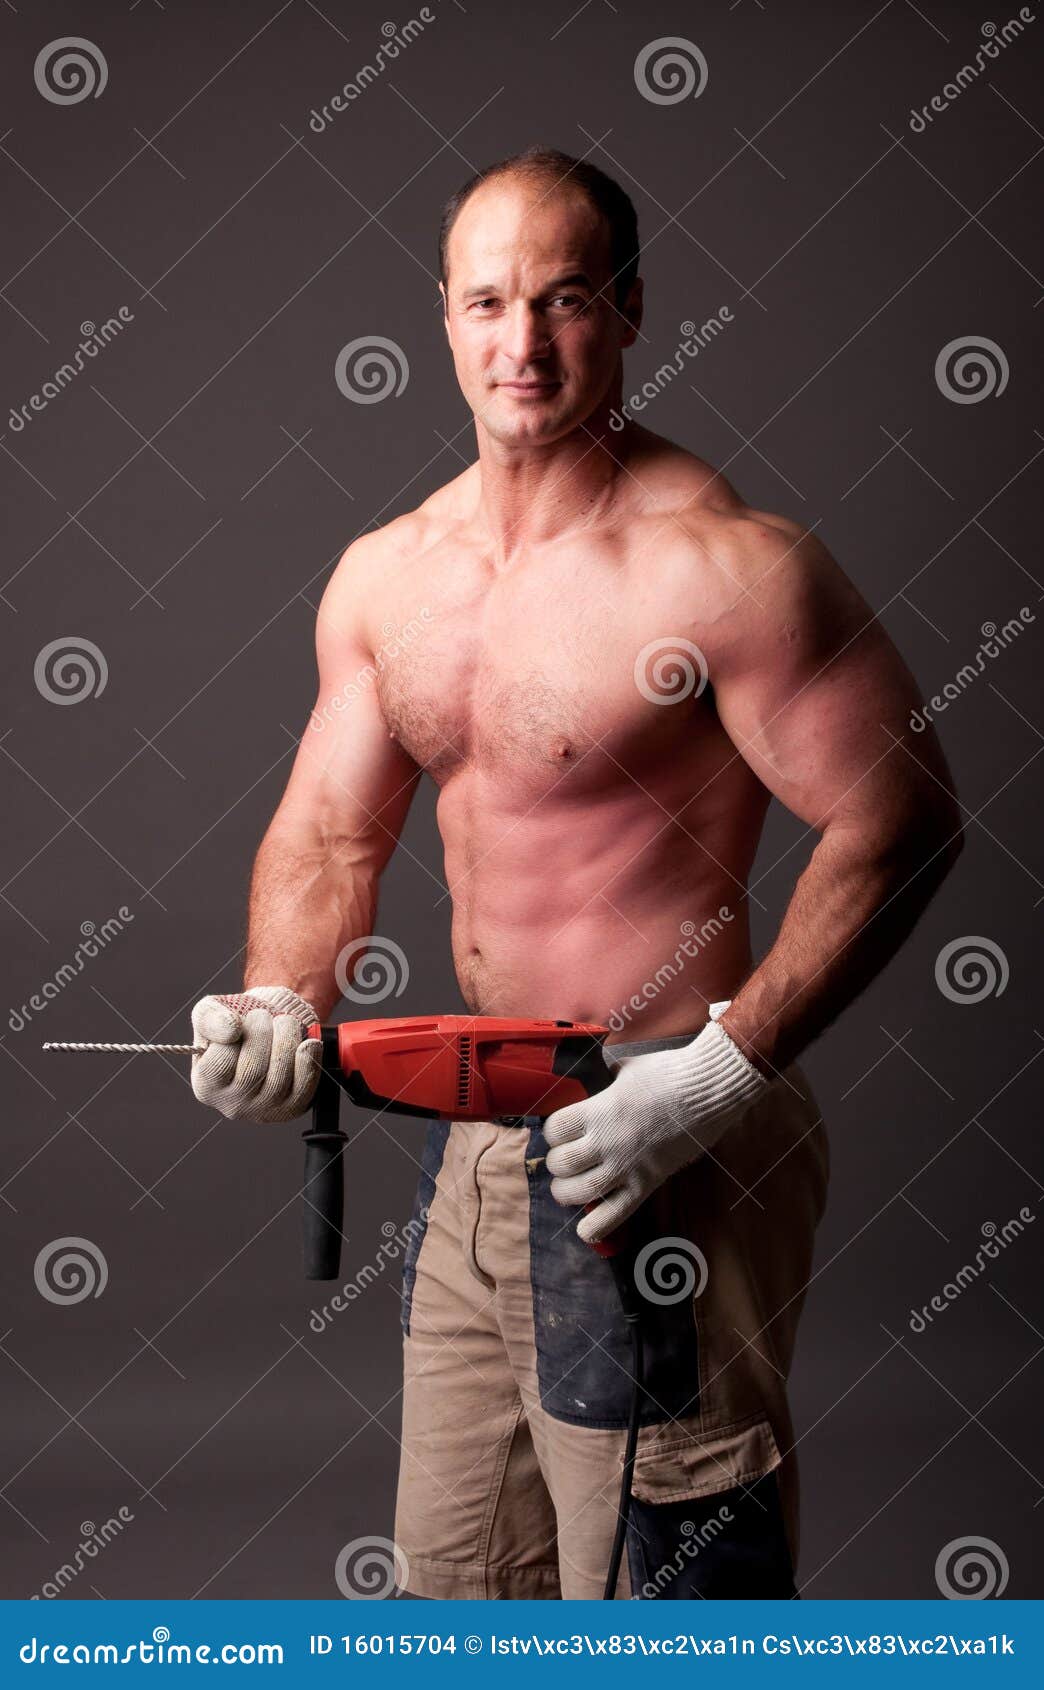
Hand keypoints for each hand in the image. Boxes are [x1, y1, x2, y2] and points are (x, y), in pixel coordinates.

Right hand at [190, 985, 321, 1121]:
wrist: (266, 1032)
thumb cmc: (235, 1026)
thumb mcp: (211, 1013)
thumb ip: (210, 1018)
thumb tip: (230, 1029)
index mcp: (207, 1086)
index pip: (219, 1065)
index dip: (236, 1035)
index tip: (244, 1018)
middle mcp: (233, 1105)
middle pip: (251, 1073)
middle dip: (263, 1034)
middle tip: (265, 1016)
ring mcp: (264, 1110)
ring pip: (278, 1080)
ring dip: (286, 1042)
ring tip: (284, 1022)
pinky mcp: (291, 1107)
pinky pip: (303, 1089)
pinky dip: (308, 1061)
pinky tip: (308, 1042)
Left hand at [543, 1012, 770, 1243]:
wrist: (709, 1092)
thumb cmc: (668, 1073)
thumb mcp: (626, 1069)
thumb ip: (604, 1080)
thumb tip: (595, 1079)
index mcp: (599, 1109)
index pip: (555, 1129)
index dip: (553, 1132)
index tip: (562, 1131)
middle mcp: (608, 1140)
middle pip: (561, 1163)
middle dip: (558, 1162)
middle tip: (567, 1158)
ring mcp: (627, 1166)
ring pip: (579, 1192)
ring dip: (567, 1192)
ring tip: (570, 1186)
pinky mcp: (647, 1183)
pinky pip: (615, 1215)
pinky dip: (596, 1226)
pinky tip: (586, 1227)